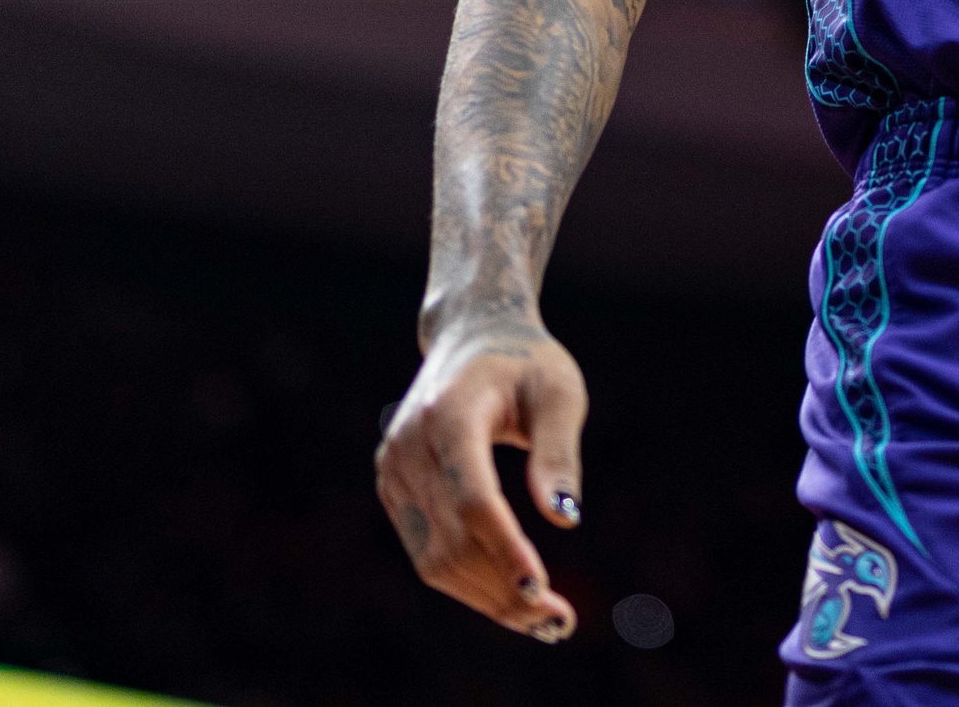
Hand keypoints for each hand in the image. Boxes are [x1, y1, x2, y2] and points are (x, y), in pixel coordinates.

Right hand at [375, 319, 589, 638]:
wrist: (471, 336)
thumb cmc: (526, 362)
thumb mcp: (559, 391)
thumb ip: (559, 452)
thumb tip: (566, 519)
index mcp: (450, 413)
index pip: (472, 496)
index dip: (504, 547)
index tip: (541, 588)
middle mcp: (409, 445)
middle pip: (452, 539)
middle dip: (504, 587)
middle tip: (561, 621)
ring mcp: (393, 469)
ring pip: (433, 558)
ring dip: (486, 596)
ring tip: (543, 620)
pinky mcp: (392, 489)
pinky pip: (425, 551)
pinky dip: (467, 581)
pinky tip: (510, 595)